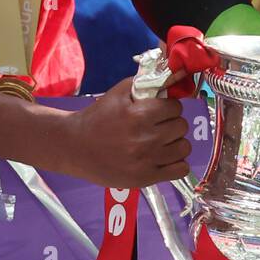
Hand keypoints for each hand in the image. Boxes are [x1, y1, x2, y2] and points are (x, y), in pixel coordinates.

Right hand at [60, 77, 190, 188]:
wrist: (75, 147)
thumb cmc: (97, 117)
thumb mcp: (117, 93)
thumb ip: (143, 84)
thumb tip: (169, 81)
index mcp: (138, 115)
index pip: (175, 107)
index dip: (168, 107)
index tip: (160, 111)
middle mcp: (145, 138)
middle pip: (181, 126)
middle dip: (172, 123)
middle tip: (158, 126)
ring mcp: (146, 160)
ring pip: (184, 148)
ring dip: (175, 143)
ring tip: (161, 142)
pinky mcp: (145, 178)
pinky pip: (180, 170)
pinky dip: (176, 163)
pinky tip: (164, 158)